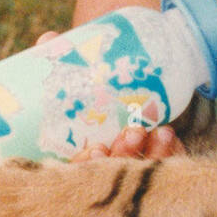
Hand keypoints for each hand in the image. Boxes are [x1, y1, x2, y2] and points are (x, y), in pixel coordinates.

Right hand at [35, 30, 185, 160]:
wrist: (109, 91)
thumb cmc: (79, 95)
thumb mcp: (68, 82)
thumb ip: (59, 67)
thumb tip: (49, 39)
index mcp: (74, 161)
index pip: (79, 174)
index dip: (88, 166)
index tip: (97, 149)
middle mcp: (100, 173)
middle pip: (113, 177)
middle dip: (125, 157)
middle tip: (134, 132)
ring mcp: (128, 173)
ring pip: (141, 174)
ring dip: (153, 155)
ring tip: (161, 131)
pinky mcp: (153, 168)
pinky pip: (162, 167)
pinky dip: (168, 151)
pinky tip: (168, 134)